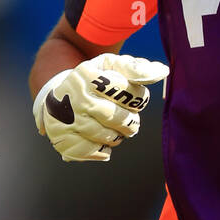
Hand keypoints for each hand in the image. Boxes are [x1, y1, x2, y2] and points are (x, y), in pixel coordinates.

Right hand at [33, 53, 169, 161]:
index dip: (138, 98)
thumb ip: (137, 68)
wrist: (57, 97)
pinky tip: (100, 140)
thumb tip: (162, 71)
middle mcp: (74, 97)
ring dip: (117, 136)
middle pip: (118, 118)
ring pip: (108, 137)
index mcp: (87, 74)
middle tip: (129, 121)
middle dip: (130, 122)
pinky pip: (94, 152)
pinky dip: (102, 149)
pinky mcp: (62, 140)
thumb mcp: (111, 67)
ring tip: (113, 129)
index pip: (128, 92)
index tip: (135, 98)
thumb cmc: (94, 80)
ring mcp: (65, 120)